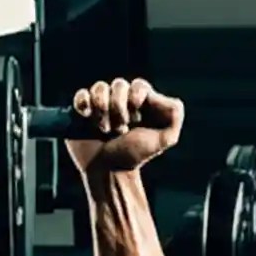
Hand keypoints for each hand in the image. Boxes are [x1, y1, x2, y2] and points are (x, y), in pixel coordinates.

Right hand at [65, 78, 183, 173]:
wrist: (108, 171)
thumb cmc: (136, 155)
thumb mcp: (164, 138)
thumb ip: (174, 115)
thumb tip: (164, 96)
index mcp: (141, 103)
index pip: (139, 85)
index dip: (136, 96)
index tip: (136, 118)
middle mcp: (120, 100)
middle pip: (119, 84)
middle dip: (119, 107)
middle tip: (121, 130)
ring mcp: (100, 104)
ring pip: (99, 87)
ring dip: (103, 109)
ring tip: (105, 130)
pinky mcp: (81, 111)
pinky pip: (81, 95)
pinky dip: (84, 104)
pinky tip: (88, 118)